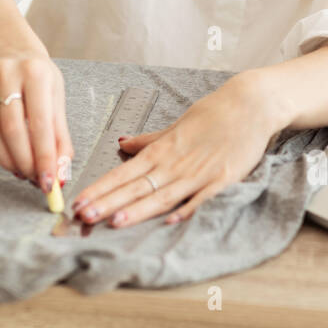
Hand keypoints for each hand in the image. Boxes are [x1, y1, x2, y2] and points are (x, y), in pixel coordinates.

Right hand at [0, 51, 73, 192]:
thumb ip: (60, 135)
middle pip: (13, 130)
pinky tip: (9, 155)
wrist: (8, 49)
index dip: (45, 157)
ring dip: (9, 159)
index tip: (50, 181)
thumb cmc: (36, 76)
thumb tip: (60, 171)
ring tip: (23, 171)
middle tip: (36, 179)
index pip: (41, 123)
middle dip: (26, 162)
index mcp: (35, 73)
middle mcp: (7, 73)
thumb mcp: (56, 97)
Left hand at [70, 72, 287, 227]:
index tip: (78, 202)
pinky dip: (186, 209)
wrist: (250, 105)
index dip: (100, 189)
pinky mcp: (222, 179)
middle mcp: (174, 164)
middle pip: (135, 188)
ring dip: (137, 210)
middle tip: (82, 217)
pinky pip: (201, 198)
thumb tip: (122, 143)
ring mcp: (198, 174)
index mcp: (161, 151)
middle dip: (107, 203)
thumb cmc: (213, 115)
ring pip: (162, 196)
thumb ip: (149, 140)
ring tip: (113, 222)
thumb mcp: (176, 126)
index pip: (122, 174)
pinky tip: (170, 221)